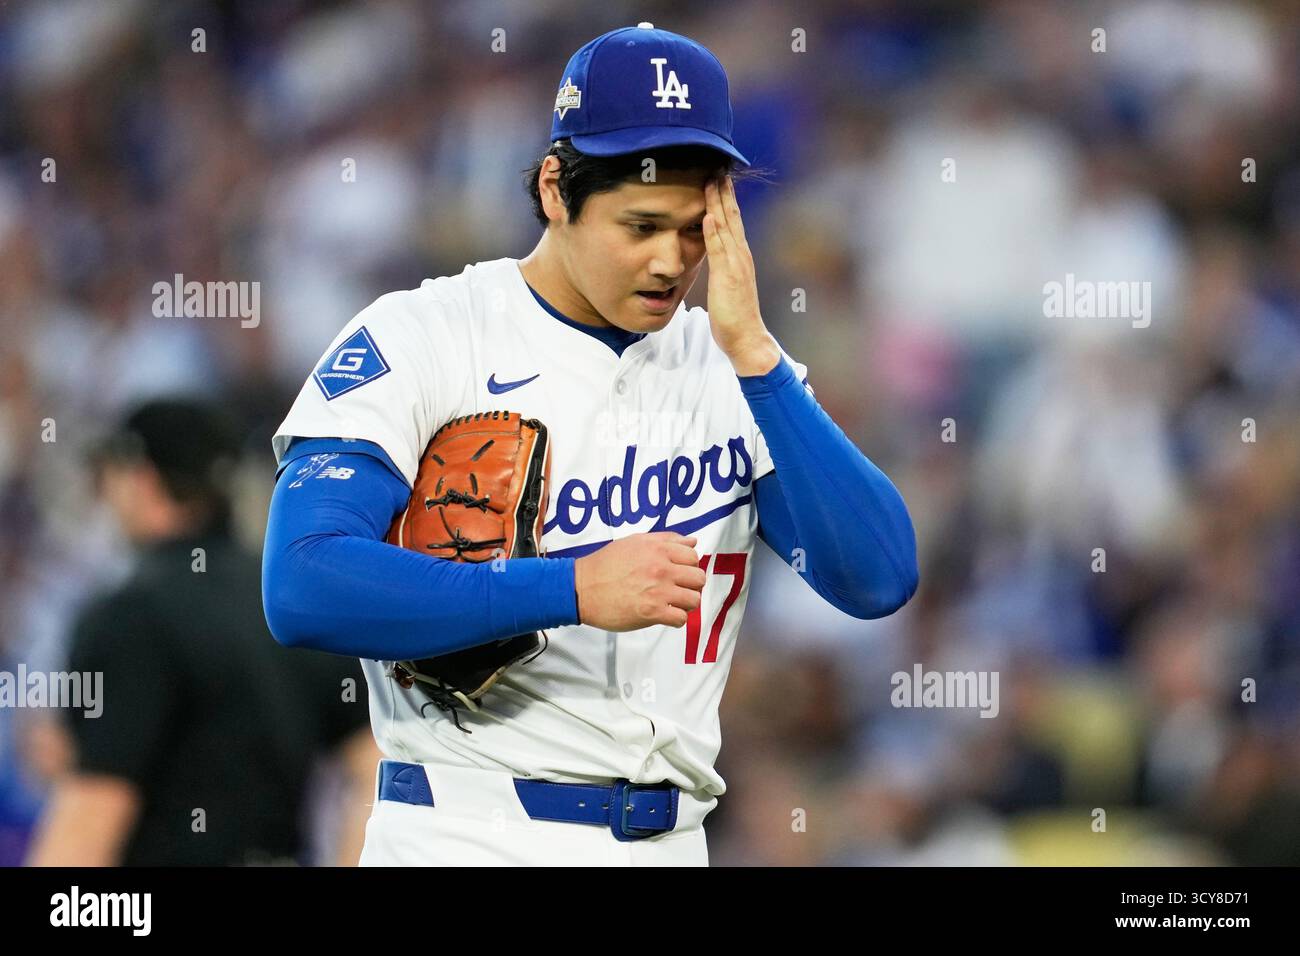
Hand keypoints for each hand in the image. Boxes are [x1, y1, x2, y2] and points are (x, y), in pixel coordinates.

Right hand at [573, 532, 706, 630]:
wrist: (582, 587)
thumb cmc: (605, 564)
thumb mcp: (635, 542)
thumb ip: (666, 540)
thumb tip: (692, 541)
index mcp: (658, 549)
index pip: (693, 556)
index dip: (689, 566)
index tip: (680, 572)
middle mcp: (662, 568)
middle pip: (698, 578)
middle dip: (691, 585)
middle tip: (678, 589)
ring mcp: (658, 591)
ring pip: (694, 599)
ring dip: (686, 603)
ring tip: (672, 603)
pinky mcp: (652, 612)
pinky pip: (681, 619)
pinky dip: (676, 619)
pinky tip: (665, 615)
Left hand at [703, 175, 779, 375]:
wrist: (748, 339)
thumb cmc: (734, 317)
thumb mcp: (726, 286)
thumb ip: (721, 267)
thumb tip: (712, 255)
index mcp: (738, 257)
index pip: (731, 221)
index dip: (723, 198)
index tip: (717, 177)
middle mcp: (740, 255)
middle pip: (731, 216)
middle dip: (723, 191)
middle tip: (716, 165)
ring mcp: (736, 264)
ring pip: (726, 227)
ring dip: (718, 202)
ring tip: (711, 180)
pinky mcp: (729, 277)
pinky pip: (719, 250)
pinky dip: (714, 231)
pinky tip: (707, 215)